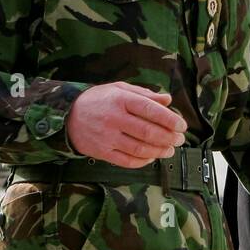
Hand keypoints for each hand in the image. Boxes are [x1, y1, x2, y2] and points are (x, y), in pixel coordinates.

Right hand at [66, 82, 185, 168]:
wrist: (67, 116)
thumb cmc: (98, 100)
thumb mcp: (119, 89)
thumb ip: (145, 94)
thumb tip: (168, 100)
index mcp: (120, 99)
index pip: (150, 110)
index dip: (169, 119)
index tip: (181, 125)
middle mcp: (114, 118)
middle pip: (147, 131)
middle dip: (168, 137)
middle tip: (180, 139)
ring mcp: (107, 137)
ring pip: (140, 148)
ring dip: (159, 151)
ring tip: (170, 149)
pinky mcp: (102, 152)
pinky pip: (127, 161)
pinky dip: (143, 161)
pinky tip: (152, 157)